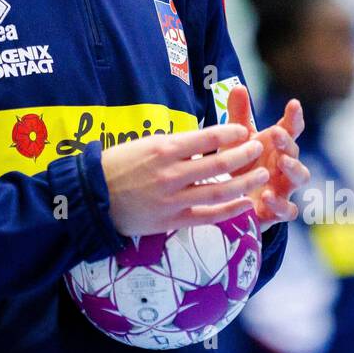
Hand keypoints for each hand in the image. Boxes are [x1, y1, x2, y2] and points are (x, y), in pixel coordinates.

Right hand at [102, 122, 267, 237]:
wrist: (91, 198)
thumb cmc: (116, 166)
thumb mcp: (144, 144)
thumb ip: (175, 146)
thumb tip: (205, 141)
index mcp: (164, 149)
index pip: (208, 138)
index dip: (231, 134)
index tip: (243, 131)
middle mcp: (171, 174)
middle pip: (219, 164)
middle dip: (244, 155)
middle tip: (259, 148)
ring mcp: (173, 199)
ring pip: (219, 191)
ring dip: (245, 182)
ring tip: (262, 173)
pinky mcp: (171, 221)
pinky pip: (208, 217)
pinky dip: (230, 211)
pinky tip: (245, 203)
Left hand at [224, 85, 307, 233]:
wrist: (232, 200)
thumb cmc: (240, 164)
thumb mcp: (235, 139)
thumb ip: (238, 115)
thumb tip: (238, 86)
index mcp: (276, 146)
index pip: (290, 129)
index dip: (294, 117)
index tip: (293, 104)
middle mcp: (283, 165)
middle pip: (294, 152)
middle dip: (288, 142)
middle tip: (277, 133)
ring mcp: (283, 188)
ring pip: (300, 178)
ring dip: (293, 169)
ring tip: (282, 162)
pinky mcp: (276, 212)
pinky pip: (287, 210)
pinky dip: (280, 205)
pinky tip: (268, 197)